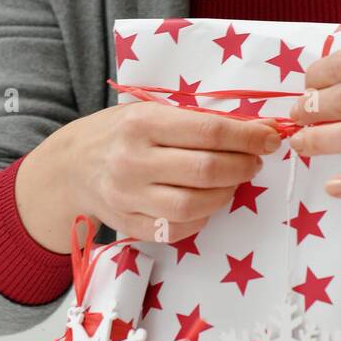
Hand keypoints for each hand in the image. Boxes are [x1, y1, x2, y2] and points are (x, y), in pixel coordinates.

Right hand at [15, 101, 280, 249]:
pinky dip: (203, 216)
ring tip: (233, 181)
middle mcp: (133, 161)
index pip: (208, 131)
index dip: (248, 136)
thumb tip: (257, 130)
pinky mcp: (129, 225)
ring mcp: (129, 197)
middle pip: (206, 170)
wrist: (70, 167)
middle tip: (254, 161)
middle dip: (243, 166)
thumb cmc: (120, 133)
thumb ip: (195, 121)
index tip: (270, 138)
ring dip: (227, 194)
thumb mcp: (149, 112)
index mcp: (141, 123)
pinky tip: (207, 201)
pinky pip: (179, 228)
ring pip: (196, 204)